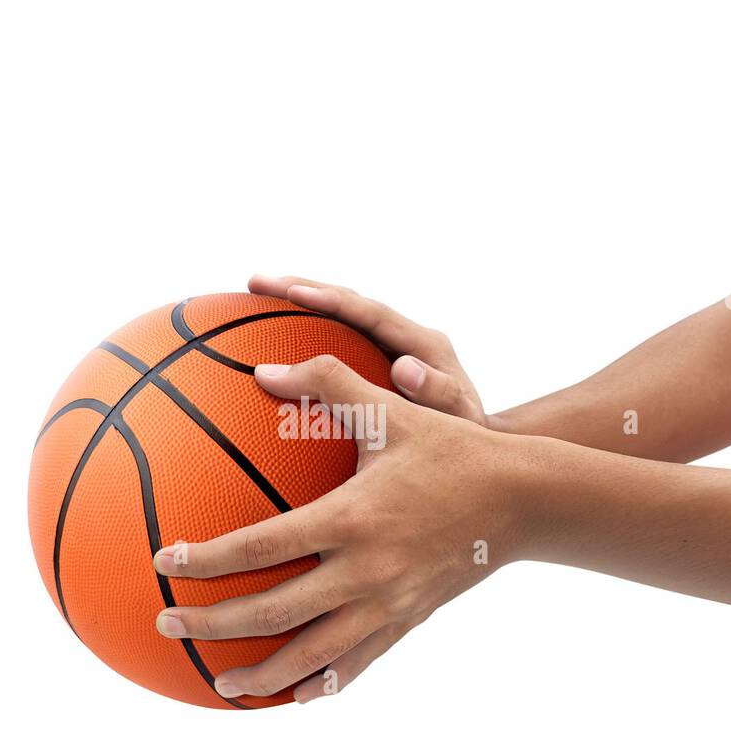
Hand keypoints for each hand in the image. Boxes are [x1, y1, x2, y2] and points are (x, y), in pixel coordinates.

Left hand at [154, 355, 529, 702]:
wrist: (524, 501)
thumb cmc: (453, 449)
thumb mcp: (392, 412)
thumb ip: (327, 384)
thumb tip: (263, 370)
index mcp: (352, 518)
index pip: (262, 546)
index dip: (208, 558)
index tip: (164, 560)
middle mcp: (365, 571)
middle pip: (273, 612)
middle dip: (214, 623)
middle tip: (167, 623)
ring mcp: (387, 604)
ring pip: (312, 655)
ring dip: (262, 675)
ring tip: (220, 684)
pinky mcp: (407, 621)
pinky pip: (357, 664)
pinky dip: (322, 684)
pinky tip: (294, 696)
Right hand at [249, 274, 490, 425]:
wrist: (477, 448)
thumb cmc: (467, 438)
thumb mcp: (458, 419)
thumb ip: (439, 394)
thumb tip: (406, 368)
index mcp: (422, 344)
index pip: (369, 312)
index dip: (331, 300)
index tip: (293, 292)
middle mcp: (403, 339)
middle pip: (346, 304)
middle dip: (301, 289)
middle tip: (255, 283)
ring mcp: (388, 351)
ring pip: (337, 321)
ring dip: (297, 308)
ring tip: (253, 298)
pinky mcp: (375, 368)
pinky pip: (335, 350)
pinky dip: (304, 342)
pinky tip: (267, 352)